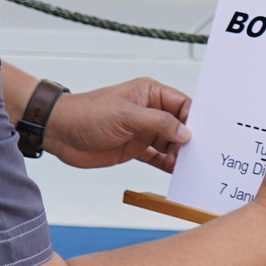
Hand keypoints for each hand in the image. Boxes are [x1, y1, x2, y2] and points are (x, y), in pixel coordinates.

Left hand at [43, 78, 191, 170]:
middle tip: (200, 154)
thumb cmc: (88, 113)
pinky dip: (167, 164)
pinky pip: (157, 157)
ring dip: (179, 154)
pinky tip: (176, 171)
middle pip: (179, 126)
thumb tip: (185, 132)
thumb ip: (158, 123)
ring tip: (188, 165)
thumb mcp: (127, 115)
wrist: (60, 132)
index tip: (205, 133)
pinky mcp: (134, 149)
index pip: (182, 105)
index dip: (194, 118)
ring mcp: (142, 131)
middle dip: (190, 139)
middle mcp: (149, 112)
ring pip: (170, 143)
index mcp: (150, 94)